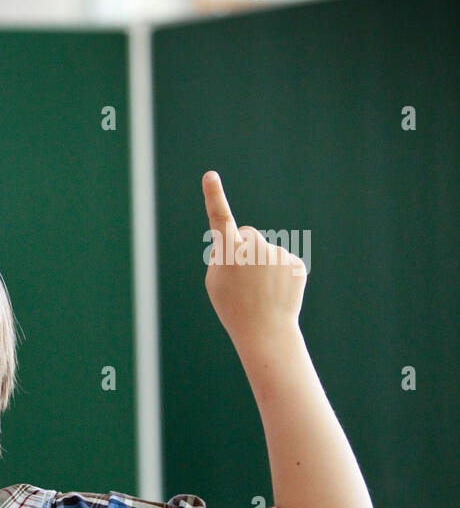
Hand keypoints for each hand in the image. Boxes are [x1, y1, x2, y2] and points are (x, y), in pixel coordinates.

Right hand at [201, 170, 306, 346]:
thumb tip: (238, 243)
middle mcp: (254, 249)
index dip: (214, 196)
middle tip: (241, 278)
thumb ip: (222, 257)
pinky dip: (279, 274)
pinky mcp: (296, 263)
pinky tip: (277, 293)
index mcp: (229, 254)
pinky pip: (283, 262)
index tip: (210, 176)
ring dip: (262, 265)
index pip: (220, 218)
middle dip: (243, 248)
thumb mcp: (215, 282)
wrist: (266, 332)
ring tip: (260, 292)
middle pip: (247, 235)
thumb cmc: (233, 307)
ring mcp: (278, 254)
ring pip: (266, 251)